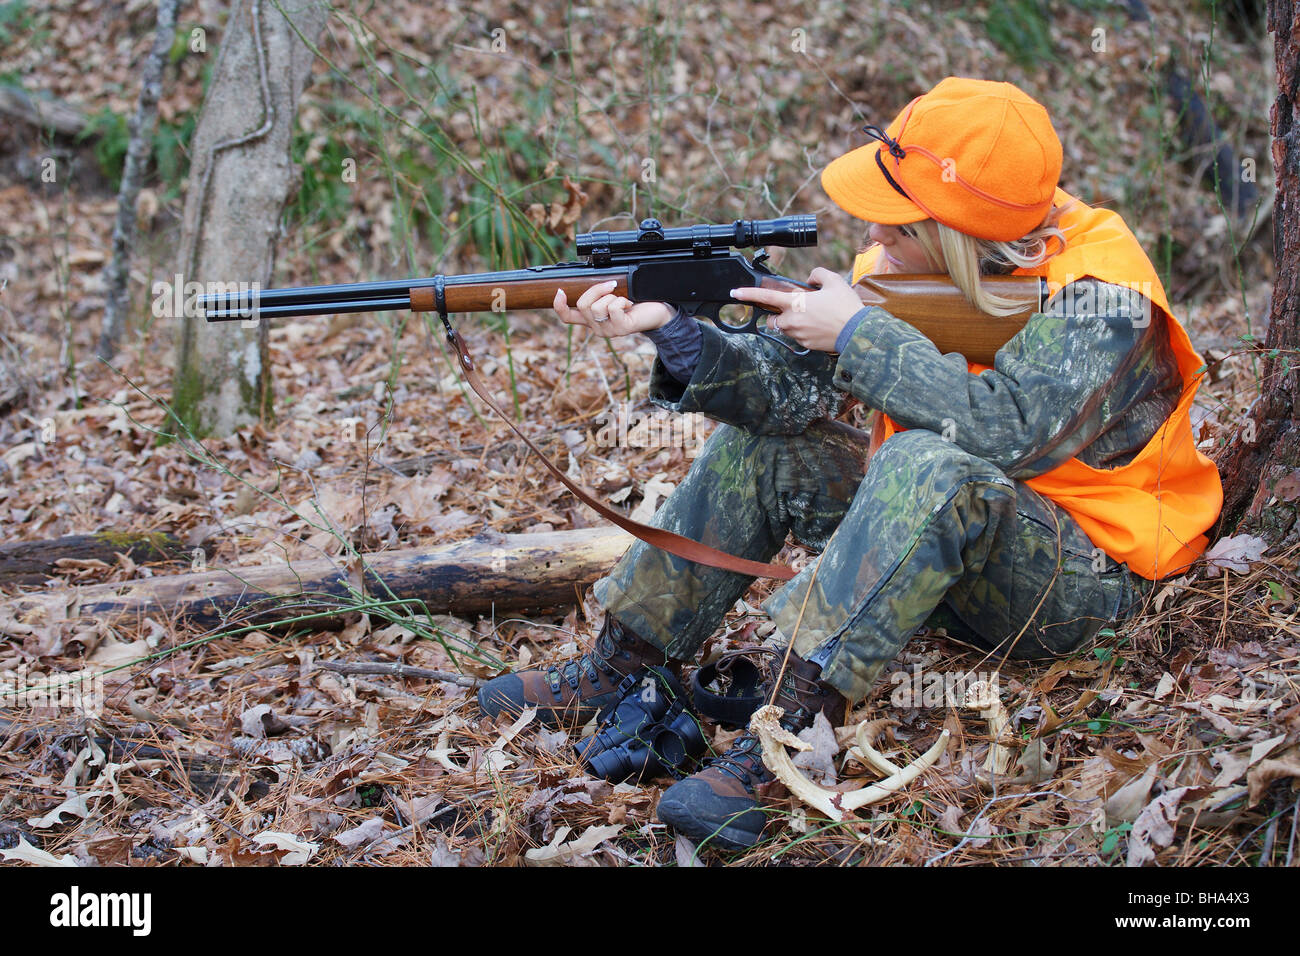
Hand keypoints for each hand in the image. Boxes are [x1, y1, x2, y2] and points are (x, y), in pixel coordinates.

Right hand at [554, 280, 673, 338]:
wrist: (657, 311)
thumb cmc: (635, 301)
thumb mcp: (612, 294)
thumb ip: (599, 292)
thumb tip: (589, 279)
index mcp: (591, 319)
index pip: (567, 318)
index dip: (559, 306)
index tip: (559, 291)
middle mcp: (597, 327)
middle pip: (583, 305)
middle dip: (596, 289)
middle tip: (611, 285)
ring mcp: (608, 330)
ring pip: (597, 307)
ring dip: (611, 296)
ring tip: (623, 299)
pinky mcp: (621, 329)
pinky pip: (613, 308)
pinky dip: (622, 300)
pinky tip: (629, 304)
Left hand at [730, 267, 863, 352]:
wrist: (857, 332)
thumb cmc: (846, 307)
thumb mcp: (834, 282)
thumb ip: (818, 274)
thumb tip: (810, 279)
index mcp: (795, 303)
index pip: (765, 296)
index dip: (748, 293)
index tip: (735, 292)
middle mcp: (792, 321)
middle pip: (771, 319)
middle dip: (776, 315)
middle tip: (791, 309)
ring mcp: (797, 334)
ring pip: (785, 329)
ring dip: (791, 322)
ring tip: (811, 316)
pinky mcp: (805, 344)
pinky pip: (797, 337)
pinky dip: (803, 331)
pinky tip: (819, 326)